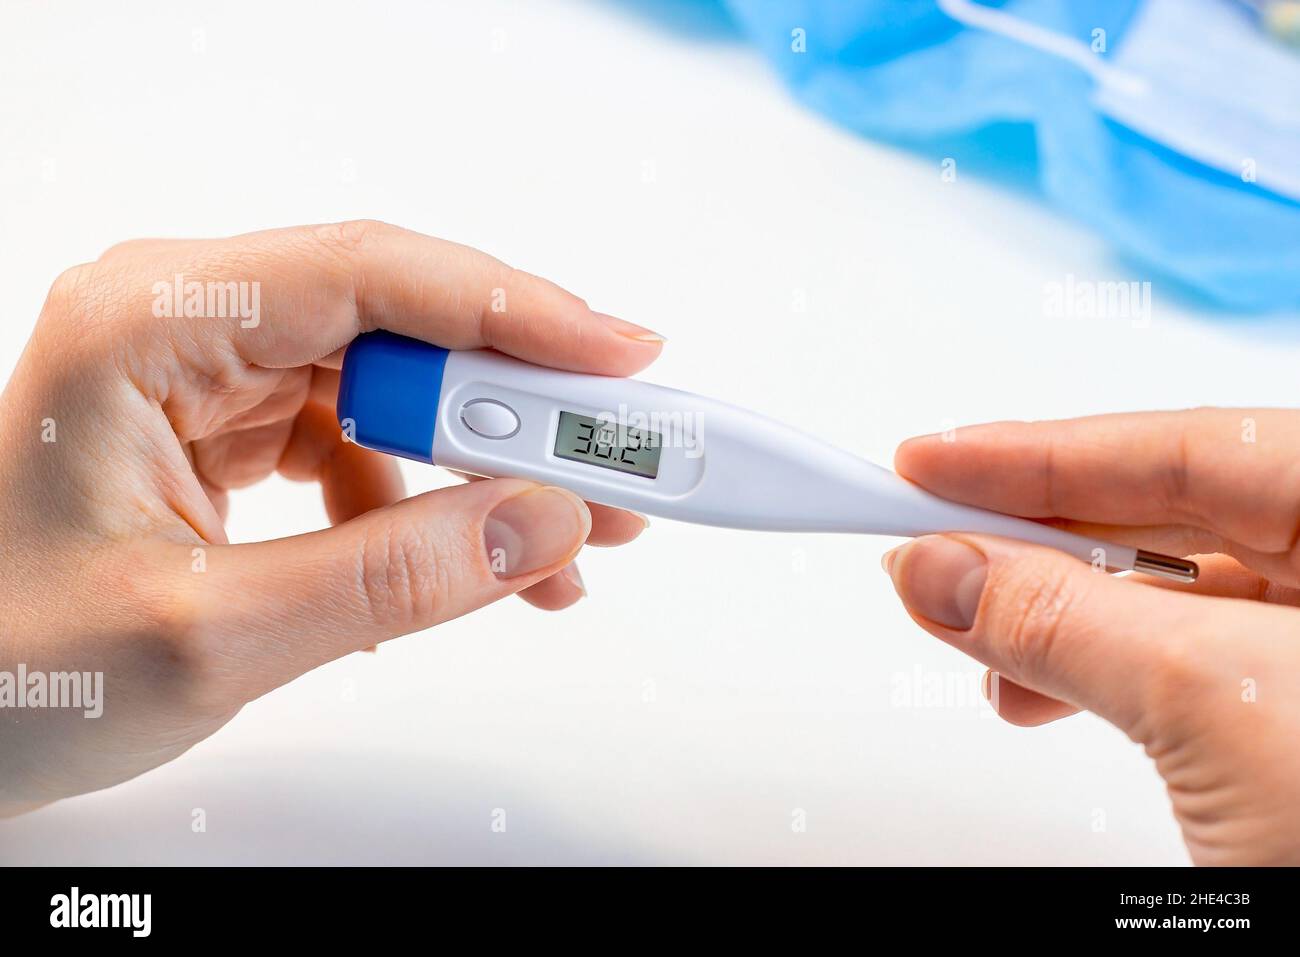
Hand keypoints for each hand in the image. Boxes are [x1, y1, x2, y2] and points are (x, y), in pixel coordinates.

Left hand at [0, 221, 662, 812]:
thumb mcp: (213, 635)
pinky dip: (426, 496)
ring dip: (482, 460)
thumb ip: (393, 576)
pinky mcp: (226, 427)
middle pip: (397, 326)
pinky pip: (360, 435)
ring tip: (562, 538)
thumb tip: (544, 522)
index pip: (368, 276)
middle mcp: (183, 324)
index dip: (514, 310)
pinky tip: (463, 555)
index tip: (621, 359)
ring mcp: (206, 375)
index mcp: (149, 326)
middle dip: (516, 405)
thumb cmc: (1, 672)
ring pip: (391, 384)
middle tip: (618, 466)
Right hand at [884, 409, 1299, 864]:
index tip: (932, 461)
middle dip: (1037, 534)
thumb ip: (1063, 619)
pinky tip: (1046, 682)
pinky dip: (1100, 663)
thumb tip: (943, 570)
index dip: (1041, 450)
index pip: (1191, 446)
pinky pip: (1185, 652)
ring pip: (1174, 588)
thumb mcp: (1213, 708)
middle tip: (934, 544)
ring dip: (1058, 610)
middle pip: (1175, 512)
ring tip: (981, 636)